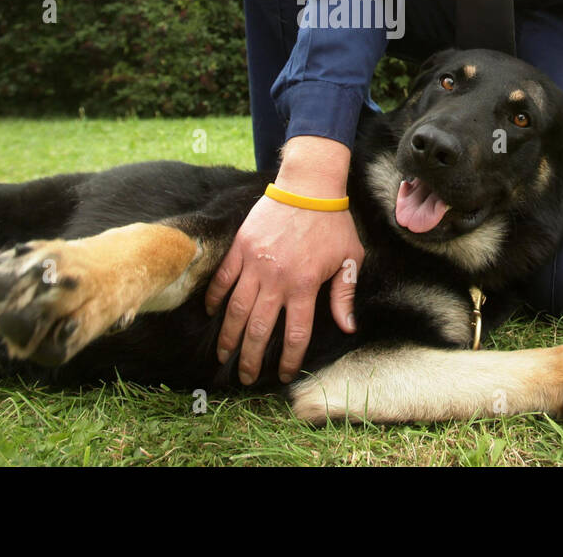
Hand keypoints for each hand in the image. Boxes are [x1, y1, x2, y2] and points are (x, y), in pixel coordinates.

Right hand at [204, 138, 363, 384]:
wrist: (309, 186)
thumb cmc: (333, 222)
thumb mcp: (349, 259)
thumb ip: (344, 295)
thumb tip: (348, 327)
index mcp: (305, 285)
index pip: (295, 333)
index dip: (288, 359)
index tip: (283, 374)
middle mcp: (277, 279)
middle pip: (258, 328)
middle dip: (251, 357)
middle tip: (245, 376)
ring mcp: (255, 263)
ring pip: (236, 309)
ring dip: (229, 336)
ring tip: (224, 354)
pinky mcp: (240, 247)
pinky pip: (223, 279)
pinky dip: (216, 298)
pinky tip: (213, 314)